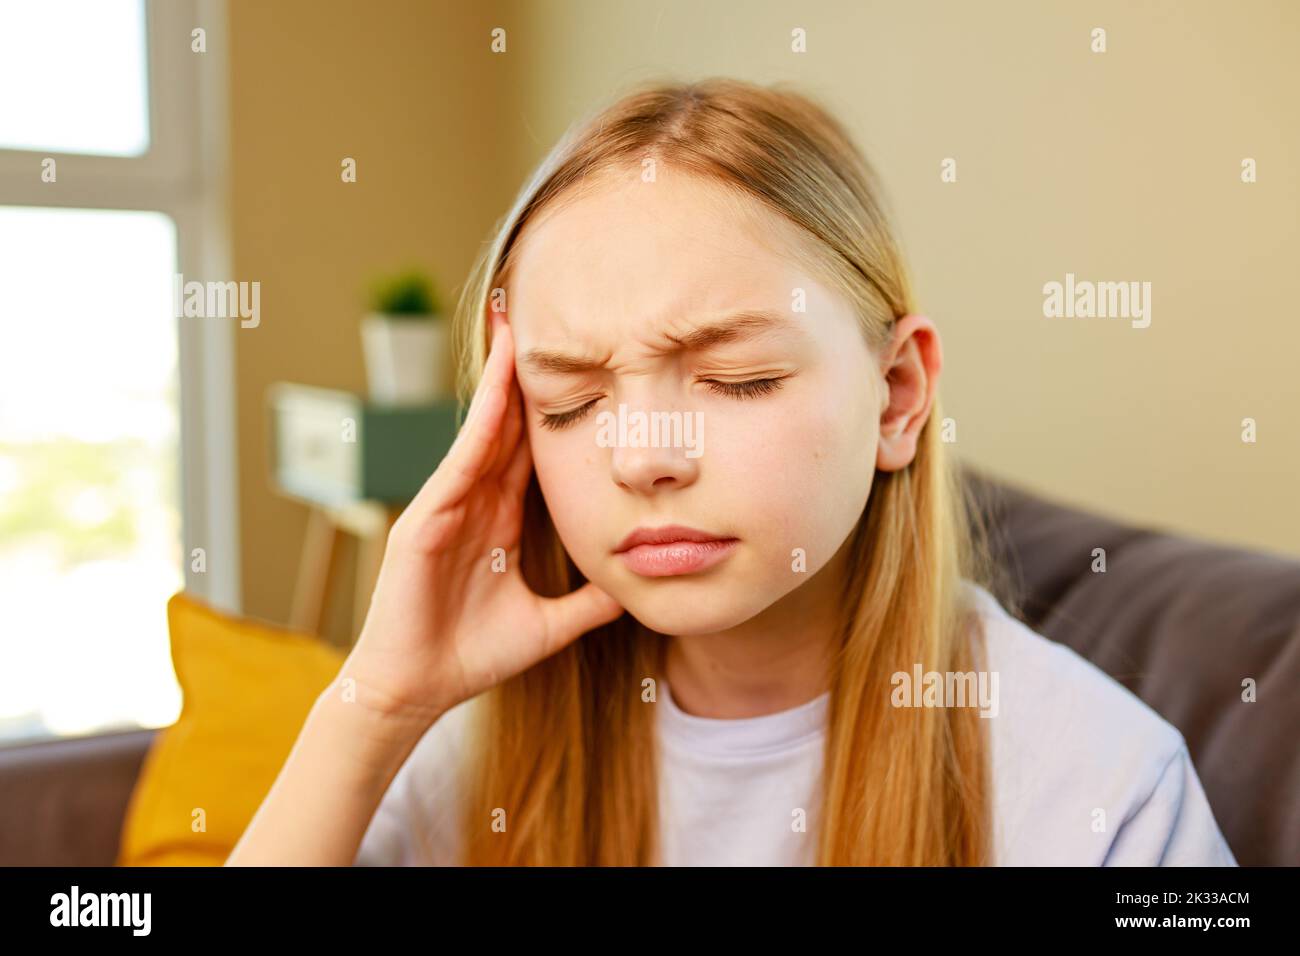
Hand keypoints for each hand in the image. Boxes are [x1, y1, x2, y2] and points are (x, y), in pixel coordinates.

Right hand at [340, 311, 624, 729]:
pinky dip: (480, 424)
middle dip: (521, 374)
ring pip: (481, 432)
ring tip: (516, 328)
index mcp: (497, 520)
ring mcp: (445, 506)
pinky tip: (500, 389)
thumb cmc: (470, 656)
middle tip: (538, 317)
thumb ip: (587, 604)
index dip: (551, 409)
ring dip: (500, 381)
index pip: (528, 451)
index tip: (577, 366)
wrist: (417, 691)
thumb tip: (635, 589)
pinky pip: (459, 462)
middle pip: (504, 426)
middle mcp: (472, 503)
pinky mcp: (424, 520)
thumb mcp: (547, 625)